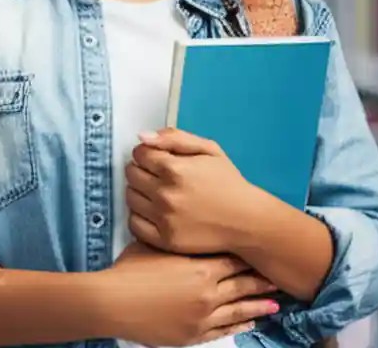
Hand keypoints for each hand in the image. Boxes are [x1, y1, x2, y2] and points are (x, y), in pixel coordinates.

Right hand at [104, 242, 280, 345]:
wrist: (114, 302)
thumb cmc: (130, 271)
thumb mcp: (154, 246)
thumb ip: (176, 240)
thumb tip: (185, 225)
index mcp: (200, 266)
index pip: (234, 260)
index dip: (251, 257)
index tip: (264, 254)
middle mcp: (208, 291)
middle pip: (242, 285)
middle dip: (262, 281)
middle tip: (279, 279)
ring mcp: (203, 315)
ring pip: (239, 310)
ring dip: (259, 306)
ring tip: (275, 304)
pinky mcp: (194, 334)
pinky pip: (224, 329)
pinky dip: (239, 325)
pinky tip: (250, 322)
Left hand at [125, 128, 266, 254]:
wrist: (248, 221)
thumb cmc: (228, 182)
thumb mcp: (209, 150)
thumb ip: (174, 138)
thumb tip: (141, 137)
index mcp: (174, 169)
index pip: (138, 154)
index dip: (147, 154)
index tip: (158, 159)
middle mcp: (165, 194)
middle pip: (131, 174)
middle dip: (141, 170)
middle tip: (157, 176)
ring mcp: (164, 219)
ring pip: (129, 197)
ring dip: (139, 192)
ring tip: (157, 194)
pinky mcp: (165, 240)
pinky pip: (134, 224)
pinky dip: (139, 216)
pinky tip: (154, 212)